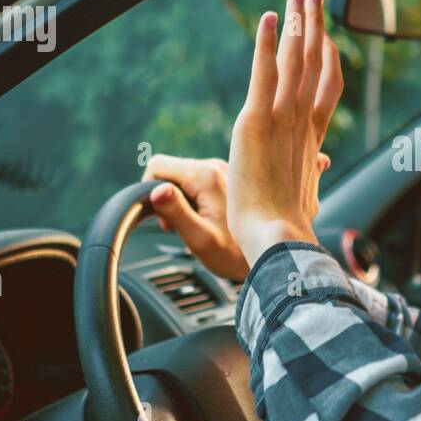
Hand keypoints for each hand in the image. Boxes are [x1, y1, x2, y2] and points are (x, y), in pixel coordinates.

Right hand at [142, 155, 249, 279]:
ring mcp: (223, 170)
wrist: (270, 255)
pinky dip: (193, 198)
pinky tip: (206, 218)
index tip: (162, 218)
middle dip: (165, 196)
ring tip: (196, 224)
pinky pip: (197, 180)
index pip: (158, 165)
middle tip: (178, 226)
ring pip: (182, 176)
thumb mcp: (201, 239)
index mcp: (206, 176)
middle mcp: (216, 166)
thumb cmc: (235, 254)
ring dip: (179, 199)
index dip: (150, 190)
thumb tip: (155, 191)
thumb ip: (177, 213)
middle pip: (170, 169)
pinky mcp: (227, 178)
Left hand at [227, 0, 342, 267]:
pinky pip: (263, 74)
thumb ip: (312, 171)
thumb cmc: (286, 227)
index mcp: (312, 139)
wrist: (277, 238)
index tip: (328, 36)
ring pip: (294, 60)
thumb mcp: (304, 193)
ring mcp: (282, 119)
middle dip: (315, 26)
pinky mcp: (256, 121)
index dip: (329, 58)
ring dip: (298, 23)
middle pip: (314, 63)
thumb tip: (322, 162)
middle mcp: (302, 122)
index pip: (327, 89)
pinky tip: (269, 17)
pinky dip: (266, 43)